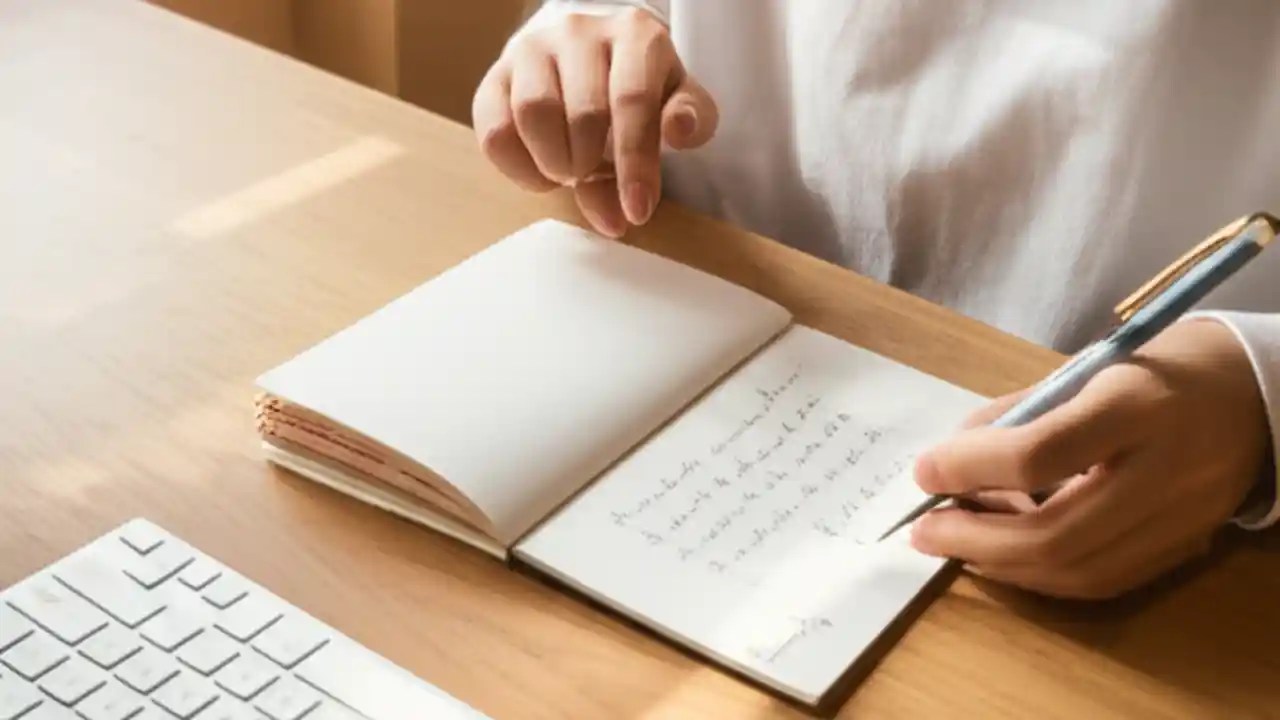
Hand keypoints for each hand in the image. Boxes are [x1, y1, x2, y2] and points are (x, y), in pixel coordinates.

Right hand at [472, 8, 717, 236]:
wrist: (587, 50)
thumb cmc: (638, 83)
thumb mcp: (676, 97)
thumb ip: (687, 124)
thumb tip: (674, 141)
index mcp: (634, 33)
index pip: (631, 100)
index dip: (635, 163)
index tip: (637, 211)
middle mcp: (578, 30)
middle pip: (583, 113)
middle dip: (592, 165)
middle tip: (595, 177)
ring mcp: (531, 48)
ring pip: (533, 114)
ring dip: (554, 163)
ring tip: (569, 172)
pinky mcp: (495, 75)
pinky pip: (494, 131)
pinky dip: (518, 168)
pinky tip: (542, 173)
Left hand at [909, 319, 1270, 598]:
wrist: (1256, 394)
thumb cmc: (1156, 369)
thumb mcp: (1086, 367)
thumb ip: (1015, 414)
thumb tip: (946, 462)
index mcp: (1136, 407)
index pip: (1040, 452)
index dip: (969, 468)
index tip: (924, 471)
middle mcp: (1163, 472)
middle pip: (1056, 534)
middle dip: (974, 539)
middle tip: (924, 530)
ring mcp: (1179, 521)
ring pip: (1076, 571)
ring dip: (999, 565)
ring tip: (952, 543)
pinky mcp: (1182, 549)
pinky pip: (1100, 580)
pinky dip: (1040, 574)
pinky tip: (1001, 556)